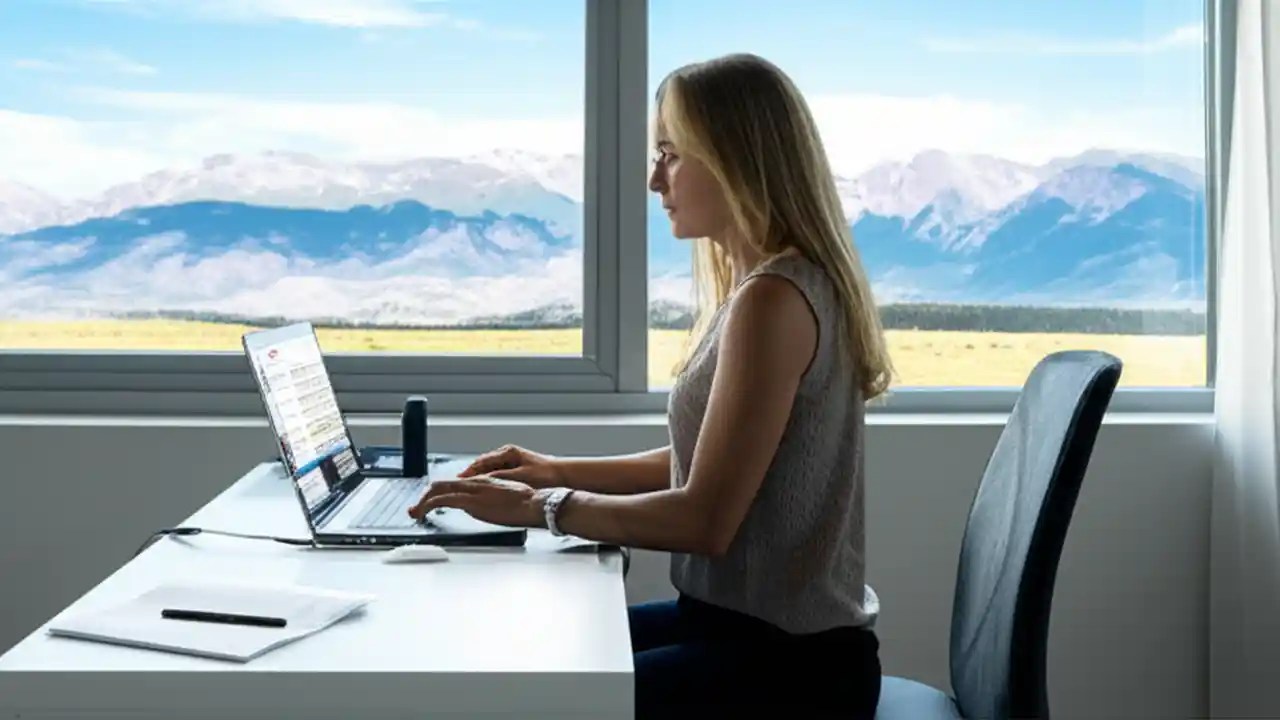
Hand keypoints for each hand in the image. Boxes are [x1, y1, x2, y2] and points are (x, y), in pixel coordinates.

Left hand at [408, 476, 543, 527]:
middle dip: (425, 496)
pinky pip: (442, 500)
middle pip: (441, 484)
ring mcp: (471, 490)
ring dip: (422, 502)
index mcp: (481, 481)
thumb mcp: (503, 498)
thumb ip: (489, 500)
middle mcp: (473, 482)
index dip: (437, 492)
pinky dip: (428, 505)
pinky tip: (423, 513)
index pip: (453, 483)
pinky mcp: (470, 501)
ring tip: (415, 513)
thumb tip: (482, 506)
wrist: (534, 503)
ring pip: (438, 490)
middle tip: (416, 508)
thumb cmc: (525, 503)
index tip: (430, 502)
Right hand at [458, 444, 563, 489]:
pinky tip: (488, 491)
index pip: (480, 462)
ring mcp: (512, 461)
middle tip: (459, 487)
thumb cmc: (546, 475)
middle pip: (483, 466)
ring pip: (490, 470)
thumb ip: (500, 478)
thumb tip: (481, 481)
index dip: (468, 473)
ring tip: (470, 490)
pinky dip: (490, 482)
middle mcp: (508, 454)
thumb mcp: (519, 477)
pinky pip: (498, 474)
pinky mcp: (517, 469)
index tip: (457, 481)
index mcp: (507, 453)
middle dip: (471, 476)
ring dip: (480, 480)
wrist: (565, 475)